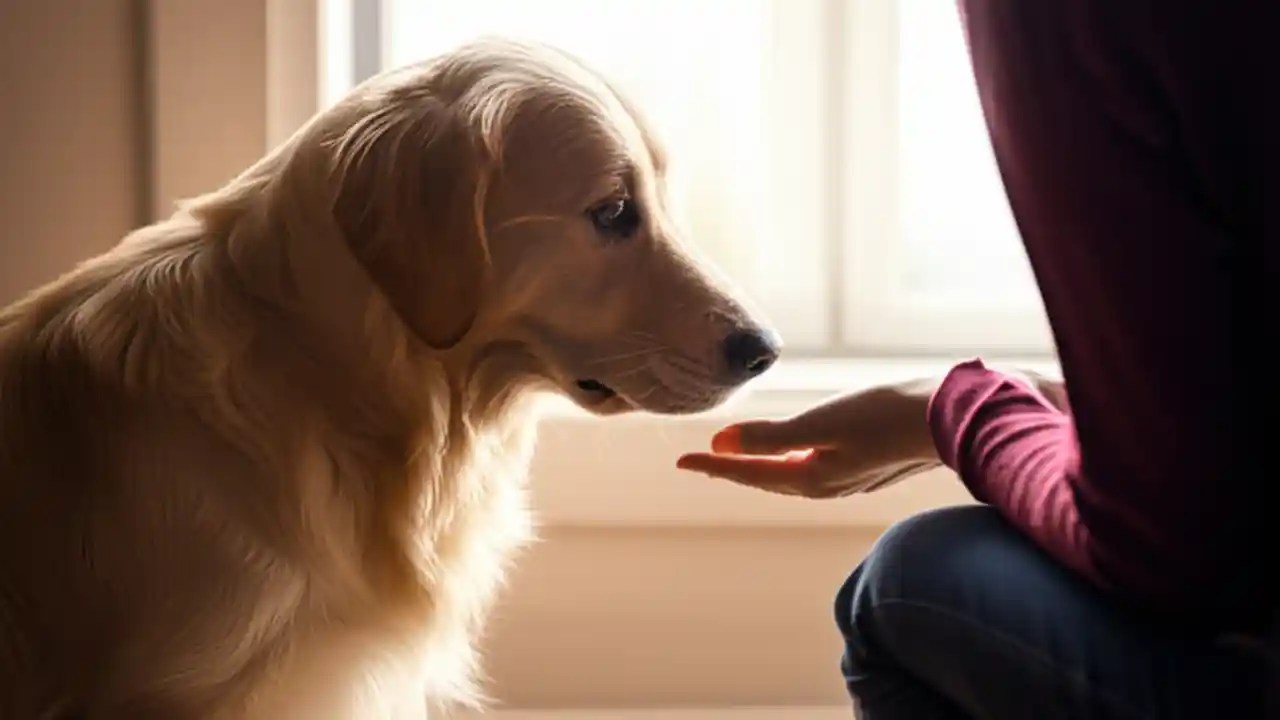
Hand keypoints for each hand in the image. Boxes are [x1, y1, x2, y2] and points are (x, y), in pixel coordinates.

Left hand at [675, 378, 943, 497]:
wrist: (956, 418)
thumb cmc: (887, 416)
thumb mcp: (822, 424)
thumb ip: (771, 435)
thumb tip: (722, 442)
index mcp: (812, 479)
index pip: (749, 472)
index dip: (714, 464)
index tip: (680, 460)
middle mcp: (829, 485)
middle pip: (767, 477)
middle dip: (733, 468)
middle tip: (700, 460)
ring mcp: (852, 478)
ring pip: (792, 474)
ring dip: (762, 465)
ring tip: (739, 457)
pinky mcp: (871, 464)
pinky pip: (815, 467)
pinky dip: (791, 459)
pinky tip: (796, 452)